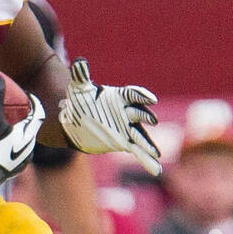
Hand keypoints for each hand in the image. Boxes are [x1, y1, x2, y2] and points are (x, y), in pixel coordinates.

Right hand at [0, 74, 44, 192]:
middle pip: (31, 130)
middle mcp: (29, 151)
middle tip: (18, 110)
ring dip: (18, 135)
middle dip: (26, 120)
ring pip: (23, 145)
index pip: (38, 115)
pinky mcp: (10, 173)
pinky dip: (9, 147)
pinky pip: (13, 156)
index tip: (29, 95)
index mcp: (28, 136)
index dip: (35, 103)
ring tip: (8, 128)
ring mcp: (20, 164)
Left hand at [58, 60, 160, 175]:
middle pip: (139, 115)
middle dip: (146, 117)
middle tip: (152, 121)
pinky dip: (147, 160)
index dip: (141, 96)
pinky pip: (138, 151)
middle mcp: (127, 112)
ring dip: (149, 145)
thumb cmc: (79, 101)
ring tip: (157, 154)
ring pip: (141, 136)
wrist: (75, 120)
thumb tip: (79, 63)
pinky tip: (156, 171)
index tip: (150, 99)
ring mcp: (127, 128)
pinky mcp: (125, 142)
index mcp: (119, 97)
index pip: (133, 95)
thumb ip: (81, 77)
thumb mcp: (78, 89)